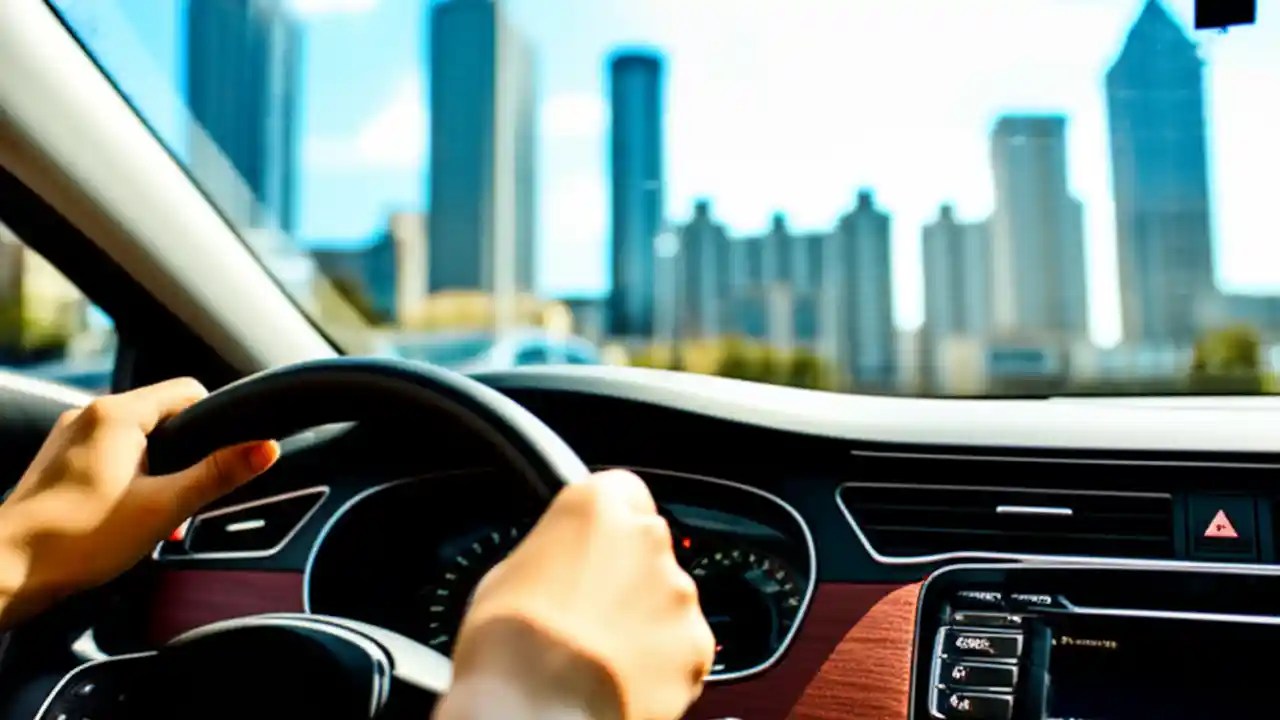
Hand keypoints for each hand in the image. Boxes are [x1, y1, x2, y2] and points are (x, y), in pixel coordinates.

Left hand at [0, 378, 278, 626]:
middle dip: (183, 457)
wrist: (6, 571)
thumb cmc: (78, 540)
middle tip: (182, 500)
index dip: (214, 424)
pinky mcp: (56, 462)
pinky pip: (108, 456)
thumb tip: (267, 447)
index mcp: (117, 415)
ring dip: (154, 472)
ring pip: (135, 440)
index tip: (220, 460)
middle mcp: (89, 416)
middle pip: (162, 418)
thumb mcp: (164, 507)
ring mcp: (68, 438)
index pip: (188, 392)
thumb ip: (219, 474)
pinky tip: (124, 517)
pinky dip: (127, 480)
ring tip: (152, 515)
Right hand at [436, 470, 714, 719]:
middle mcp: (647, 539)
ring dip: (646, 618)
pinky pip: (683, 646)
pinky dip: (663, 661)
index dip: (606, 524)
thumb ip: (554, 554)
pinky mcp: (697, 645)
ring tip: (602, 655)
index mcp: (597, 506)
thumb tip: (558, 567)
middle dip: (627, 575)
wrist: (536, 709)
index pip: (622, 491)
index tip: (591, 546)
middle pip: (647, 547)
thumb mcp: (508, 574)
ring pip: (668, 599)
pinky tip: (624, 680)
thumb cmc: (507, 644)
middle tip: (588, 611)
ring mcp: (678, 594)